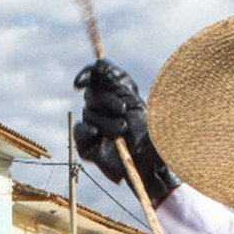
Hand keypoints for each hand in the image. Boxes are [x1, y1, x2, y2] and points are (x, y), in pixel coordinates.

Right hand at [73, 60, 178, 204]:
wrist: (153, 168)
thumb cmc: (152, 138)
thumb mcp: (139, 106)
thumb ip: (119, 83)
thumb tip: (100, 66)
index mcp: (118, 95)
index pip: (97, 75)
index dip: (88, 73)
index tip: (83, 79)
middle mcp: (105, 109)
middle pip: (92, 92)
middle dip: (106, 99)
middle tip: (124, 110)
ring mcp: (95, 126)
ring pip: (88, 113)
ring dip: (105, 119)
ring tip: (122, 130)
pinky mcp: (88, 145)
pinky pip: (79, 132)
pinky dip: (85, 130)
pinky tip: (96, 132)